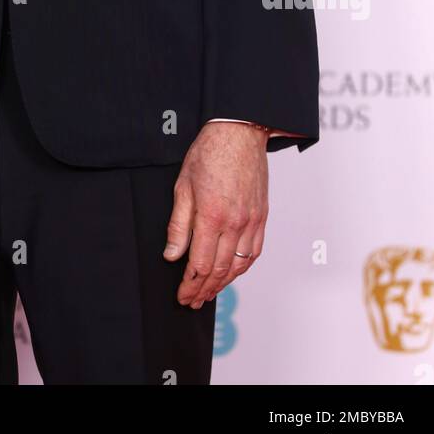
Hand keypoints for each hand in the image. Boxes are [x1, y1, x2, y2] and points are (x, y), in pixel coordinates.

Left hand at [163, 122, 268, 307]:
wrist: (238, 133)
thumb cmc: (209, 153)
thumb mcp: (182, 186)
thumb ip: (178, 224)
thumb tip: (172, 254)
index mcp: (212, 216)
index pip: (200, 264)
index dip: (190, 284)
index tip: (182, 294)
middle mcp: (235, 223)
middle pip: (220, 270)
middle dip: (204, 290)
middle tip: (192, 300)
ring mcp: (251, 221)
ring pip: (239, 266)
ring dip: (223, 284)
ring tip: (209, 293)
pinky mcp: (261, 217)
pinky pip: (254, 252)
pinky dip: (243, 268)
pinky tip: (233, 274)